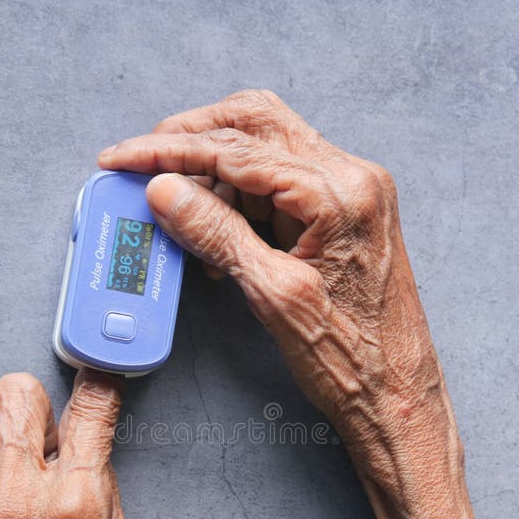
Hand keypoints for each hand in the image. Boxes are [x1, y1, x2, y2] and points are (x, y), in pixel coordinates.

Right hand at [98, 89, 441, 481]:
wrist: (396, 394)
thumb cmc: (352, 359)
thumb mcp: (273, 296)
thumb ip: (217, 235)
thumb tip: (166, 191)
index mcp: (340, 193)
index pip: (237, 149)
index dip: (169, 151)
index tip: (123, 158)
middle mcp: (352, 179)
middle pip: (256, 124)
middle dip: (193, 139)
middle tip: (145, 163)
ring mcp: (351, 193)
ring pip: (265, 149)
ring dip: (217, 174)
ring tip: (185, 220)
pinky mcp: (343, 213)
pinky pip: (280, 183)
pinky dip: (241, 198)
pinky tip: (218, 234)